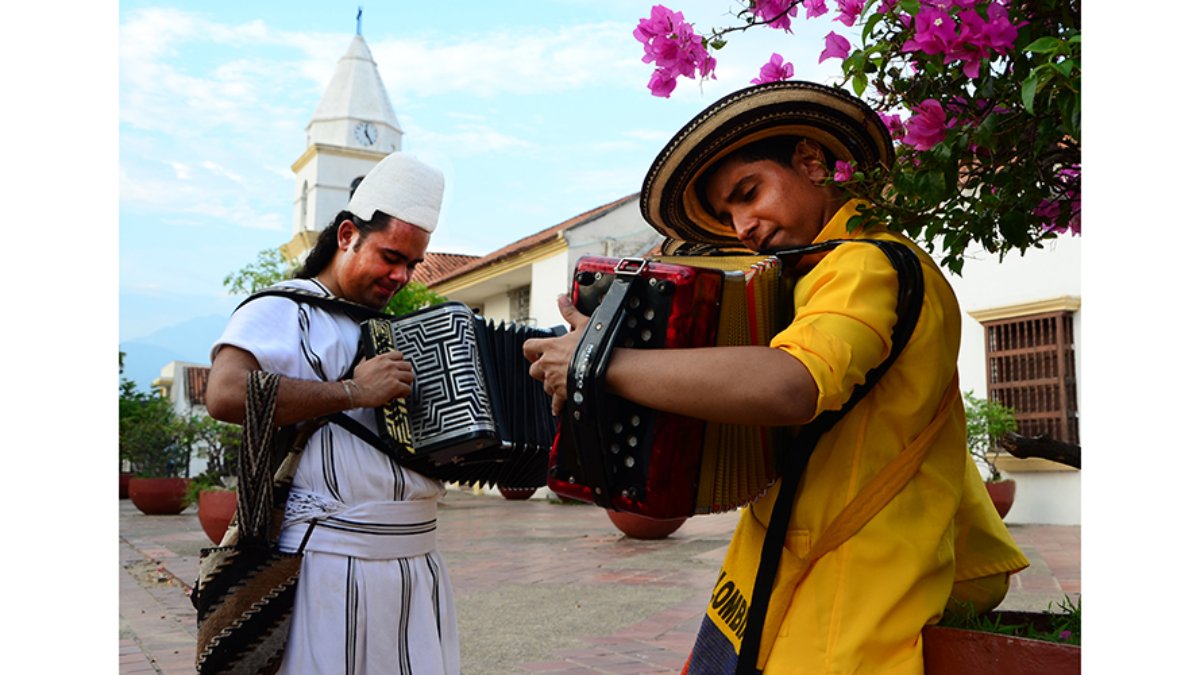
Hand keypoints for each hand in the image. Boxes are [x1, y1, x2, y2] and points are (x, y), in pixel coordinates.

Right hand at [349, 351, 414, 407]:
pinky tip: (400, 394)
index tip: (400, 367)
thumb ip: (367, 360)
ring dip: (407, 382)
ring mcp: (394, 375)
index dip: (401, 362)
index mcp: (382, 359)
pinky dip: (405, 392)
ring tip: (402, 387)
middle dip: (406, 372)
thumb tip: (367, 358)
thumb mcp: (361, 365)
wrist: (356, 392)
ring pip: (410, 376)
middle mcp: (389, 365)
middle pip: (408, 365)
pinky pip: (408, 388)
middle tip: (403, 378)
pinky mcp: (396, 386)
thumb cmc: (357, 382)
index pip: (399, 355)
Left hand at [523, 294, 589, 414]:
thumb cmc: (593, 347)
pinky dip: (557, 404)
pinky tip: (559, 406)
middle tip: (551, 367)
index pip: (528, 347)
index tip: (535, 352)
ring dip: (550, 383)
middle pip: (534, 369)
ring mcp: (554, 380)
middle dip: (540, 369)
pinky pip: (555, 402)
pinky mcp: (562, 393)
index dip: (531, 351)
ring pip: (544, 385)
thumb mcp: (582, 324)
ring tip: (561, 380)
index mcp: (550, 347)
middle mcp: (548, 364)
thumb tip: (562, 298)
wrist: (603, 368)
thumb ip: (569, 312)